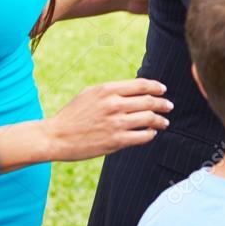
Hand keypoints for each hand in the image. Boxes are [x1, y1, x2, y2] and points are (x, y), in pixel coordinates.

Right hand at [44, 79, 171, 161]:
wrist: (56, 136)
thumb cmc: (73, 114)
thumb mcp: (90, 93)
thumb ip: (112, 90)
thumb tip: (135, 89)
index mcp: (107, 90)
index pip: (142, 85)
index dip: (156, 87)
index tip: (163, 90)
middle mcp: (114, 105)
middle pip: (149, 101)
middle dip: (163, 104)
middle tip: (169, 106)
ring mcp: (116, 123)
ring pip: (149, 119)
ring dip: (160, 120)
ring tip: (164, 122)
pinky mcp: (116, 141)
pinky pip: (143, 136)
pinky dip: (151, 134)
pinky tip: (151, 133)